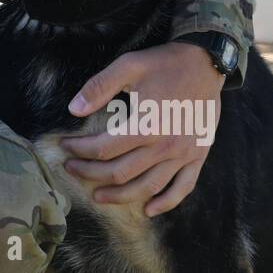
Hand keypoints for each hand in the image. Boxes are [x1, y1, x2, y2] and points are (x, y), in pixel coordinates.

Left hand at [60, 42, 224, 216]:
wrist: (207, 63)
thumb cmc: (165, 63)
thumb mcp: (129, 65)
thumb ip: (99, 86)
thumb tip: (73, 109)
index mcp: (147, 125)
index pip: (104, 148)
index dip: (80, 150)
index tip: (65, 147)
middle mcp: (166, 145)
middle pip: (121, 172)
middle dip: (90, 173)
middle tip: (71, 169)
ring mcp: (184, 154)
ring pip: (147, 186)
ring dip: (120, 196)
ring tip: (97, 196)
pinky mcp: (198, 156)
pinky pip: (183, 188)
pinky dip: (166, 202)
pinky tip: (149, 209)